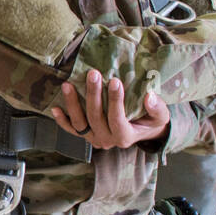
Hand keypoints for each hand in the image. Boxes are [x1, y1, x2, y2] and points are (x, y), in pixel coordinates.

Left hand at [50, 70, 169, 148]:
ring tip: (68, 85)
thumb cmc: (151, 120)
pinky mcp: (86, 135)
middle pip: (96, 118)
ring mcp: (94, 138)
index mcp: (126, 137)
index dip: (115, 101)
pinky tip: (54, 107)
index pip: (118, 119)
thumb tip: (149, 97)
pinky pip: (71, 129)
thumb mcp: (161, 116)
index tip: (114, 81)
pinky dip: (62, 120)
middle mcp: (108, 140)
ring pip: (80, 123)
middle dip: (93, 95)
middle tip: (93, 74)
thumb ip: (157, 108)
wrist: (142, 131)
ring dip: (72, 104)